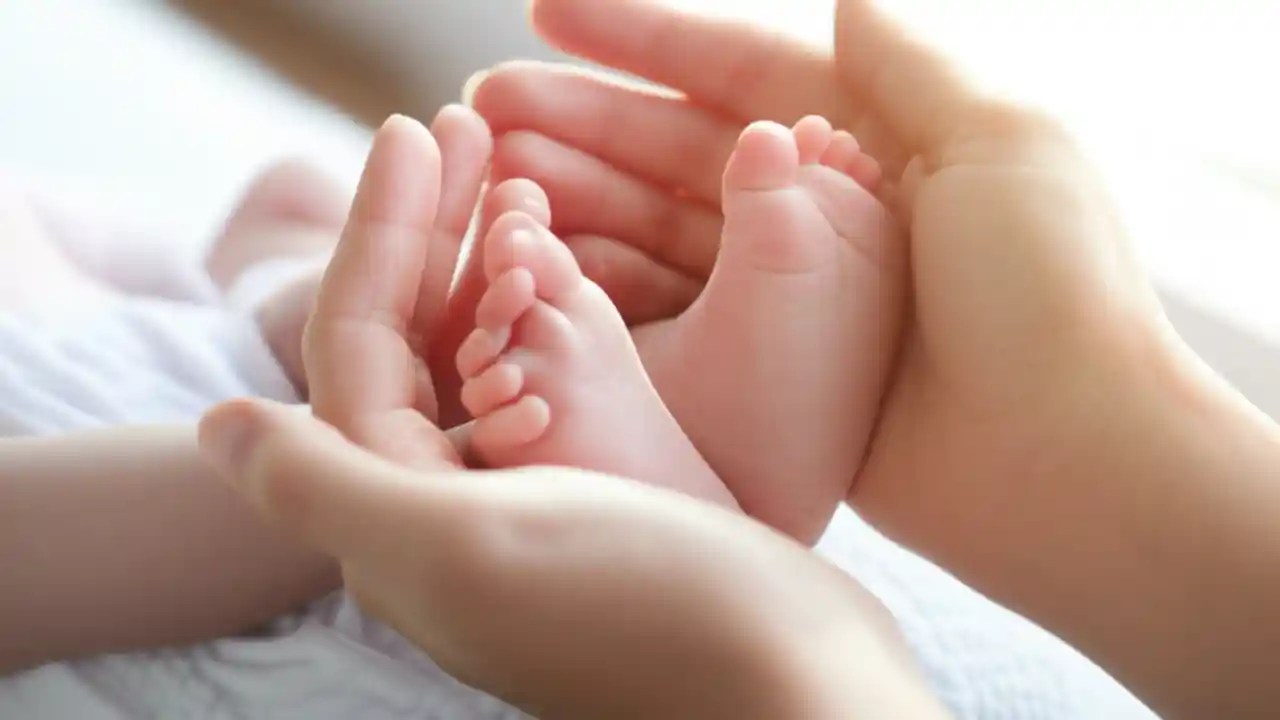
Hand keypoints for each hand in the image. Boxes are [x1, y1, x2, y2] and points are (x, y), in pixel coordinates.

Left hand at [199, 104, 947, 717]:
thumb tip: (216, 427)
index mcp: (395, 520)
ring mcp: (508, 509)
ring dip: (480, 263)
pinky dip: (535, 313)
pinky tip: (560, 265)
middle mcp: (437, 515)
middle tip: (463, 126)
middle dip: (428, 233)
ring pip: (471, 360)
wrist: (784, 671)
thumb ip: (329, 486)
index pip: (356, 349)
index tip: (413, 131)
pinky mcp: (574, 503)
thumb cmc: (642, 610)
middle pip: (409, 346)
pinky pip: (530, 383)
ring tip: (511, 180)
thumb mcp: (467, 547)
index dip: (377, 233)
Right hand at [471, 0, 1173, 562]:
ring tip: (492, 176)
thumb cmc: (1044, 292)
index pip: (734, 69)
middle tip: (484, 108)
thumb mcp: (998, 139)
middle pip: (676, 146)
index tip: (543, 12)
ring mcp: (791, 292)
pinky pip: (669, 306)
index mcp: (874, 137)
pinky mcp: (769, 368)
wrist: (1065, 461)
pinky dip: (604, 280)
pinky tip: (537, 258)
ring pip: (657, 225)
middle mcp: (823, 208)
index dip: (638, 37)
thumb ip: (909, 59)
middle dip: (579, 120)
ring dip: (576, 194)